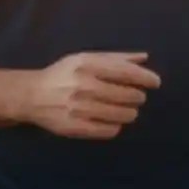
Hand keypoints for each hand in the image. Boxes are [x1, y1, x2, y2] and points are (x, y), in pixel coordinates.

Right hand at [17, 52, 161, 139]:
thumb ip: (115, 58)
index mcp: (88, 65)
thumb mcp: (86, 58)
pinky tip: (112, 120)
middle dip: (138, 97)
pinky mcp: (77, 128)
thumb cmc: (64, 74)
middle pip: (129, 95)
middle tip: (135, 97)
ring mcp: (81, 109)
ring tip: (126, 109)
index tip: (155, 83)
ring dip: (130, 112)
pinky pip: (110, 131)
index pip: (127, 73)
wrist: (33, 96)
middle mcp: (85, 86)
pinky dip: (116, 126)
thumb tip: (145, 58)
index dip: (146, 78)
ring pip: (123, 115)